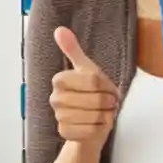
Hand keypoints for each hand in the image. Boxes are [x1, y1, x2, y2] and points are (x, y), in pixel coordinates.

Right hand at [49, 27, 120, 143]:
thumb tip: (59, 29)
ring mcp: (59, 117)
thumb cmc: (91, 95)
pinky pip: (91, 130)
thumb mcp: (86, 69)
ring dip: (105, 116)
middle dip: (107, 102)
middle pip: (95, 99)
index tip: (106, 88)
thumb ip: (73, 50)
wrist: (89, 123)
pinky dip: (99, 129)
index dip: (107, 86)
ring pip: (94, 116)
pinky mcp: (65, 133)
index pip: (94, 80)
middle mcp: (55, 98)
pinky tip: (95, 126)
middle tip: (106, 103)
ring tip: (102, 113)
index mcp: (59, 80)